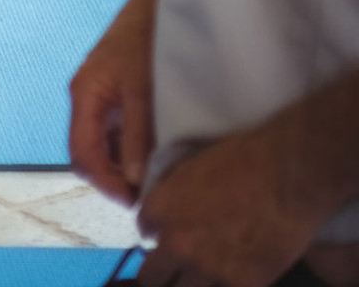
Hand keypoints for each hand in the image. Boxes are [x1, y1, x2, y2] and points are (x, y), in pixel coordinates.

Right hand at [69, 0, 155, 202]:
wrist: (156, 3)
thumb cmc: (147, 40)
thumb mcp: (144, 93)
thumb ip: (137, 137)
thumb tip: (133, 180)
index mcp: (84, 96)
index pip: (82, 156)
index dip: (105, 184)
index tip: (134, 202)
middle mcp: (85, 98)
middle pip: (88, 152)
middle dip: (113, 178)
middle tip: (147, 195)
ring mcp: (98, 95)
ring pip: (102, 143)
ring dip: (122, 164)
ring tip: (153, 177)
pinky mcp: (113, 91)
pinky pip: (113, 129)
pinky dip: (128, 147)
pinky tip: (152, 152)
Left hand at [134, 121, 324, 286]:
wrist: (289, 174)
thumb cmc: (242, 158)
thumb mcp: (189, 168)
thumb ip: (170, 196)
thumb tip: (164, 211)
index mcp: (159, 211)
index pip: (144, 233)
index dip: (159, 232)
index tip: (172, 232)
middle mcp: (176, 244)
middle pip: (152, 276)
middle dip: (163, 269)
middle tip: (179, 264)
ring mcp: (208, 268)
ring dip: (191, 281)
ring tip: (208, 270)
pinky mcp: (243, 283)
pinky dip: (228, 284)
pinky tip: (237, 274)